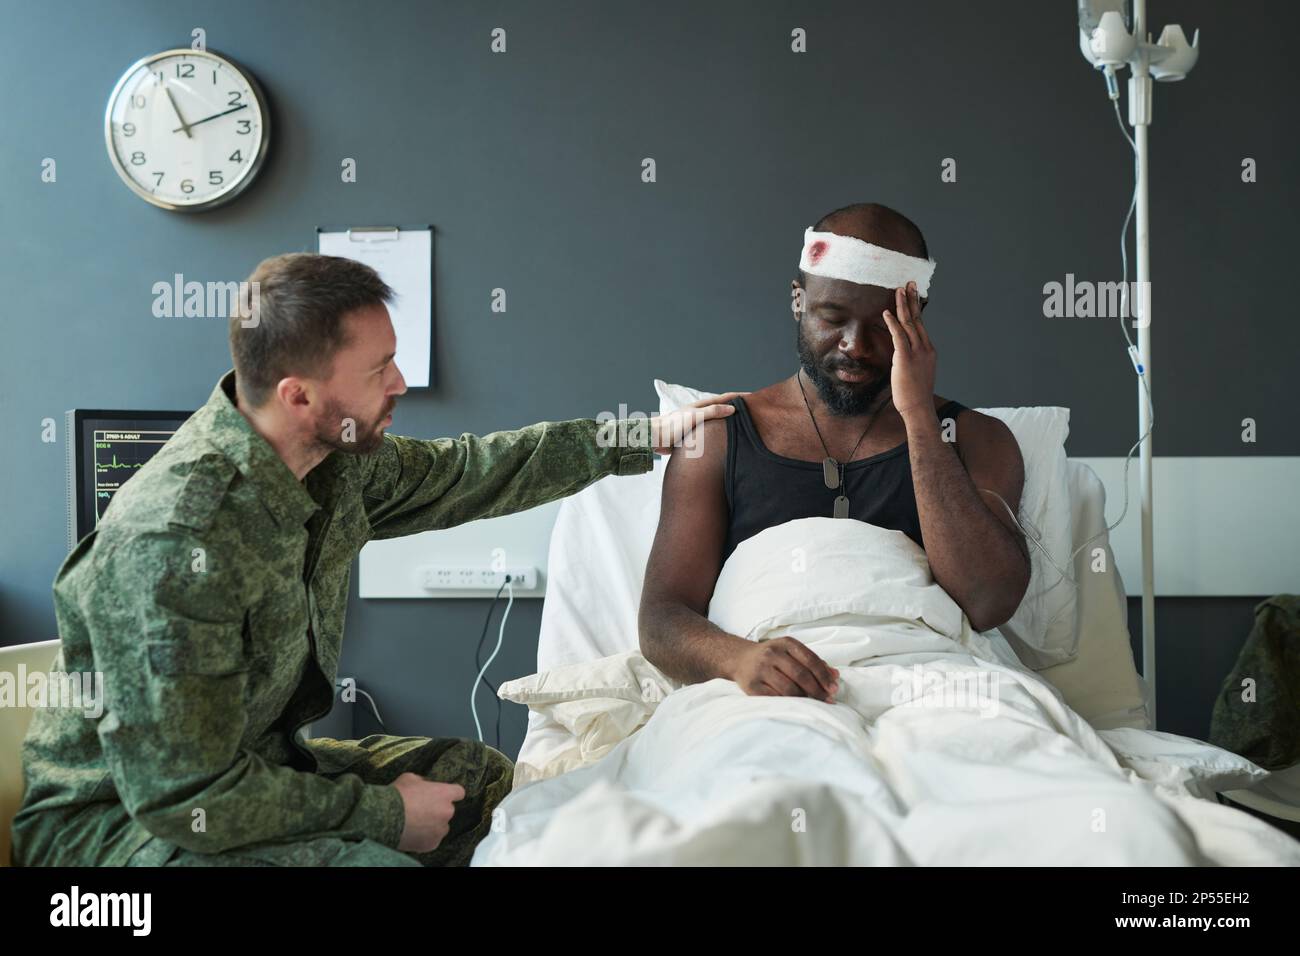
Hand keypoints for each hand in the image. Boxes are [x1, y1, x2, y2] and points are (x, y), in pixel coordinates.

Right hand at [392, 772, 464, 852]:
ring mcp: (440, 829)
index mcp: (444, 793)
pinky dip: (424, 838)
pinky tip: (412, 833)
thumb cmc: (397, 796)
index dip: (451, 793)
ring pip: (440, 827)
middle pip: (447, 810)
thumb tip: (424, 785)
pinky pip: (432, 840)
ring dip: (432, 825)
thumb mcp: (410, 778)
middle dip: (437, 810)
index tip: (444, 796)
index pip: (459, 792)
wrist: (384, 818)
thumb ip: (422, 782)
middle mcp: (447, 812)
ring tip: (414, 823)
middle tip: (421, 810)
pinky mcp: (432, 844)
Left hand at [649, 391, 748, 455]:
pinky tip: (724, 440)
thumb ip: (713, 412)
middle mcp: (701, 412)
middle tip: (754, 411)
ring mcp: (698, 423)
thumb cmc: (672, 426)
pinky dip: (721, 432)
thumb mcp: (694, 417)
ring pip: (719, 421)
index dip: (740, 397)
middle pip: (724, 408)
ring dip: (730, 421)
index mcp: (702, 405)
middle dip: (738, 408)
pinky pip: (712, 432)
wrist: (655, 438)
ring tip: (744, 425)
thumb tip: (733, 409)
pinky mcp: (694, 434)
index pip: (726, 398)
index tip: (755, 397)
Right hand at [730, 636, 839, 702]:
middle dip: (817, 690)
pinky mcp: (751, 685)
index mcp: (785, 643)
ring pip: (788, 689)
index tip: (834, 688)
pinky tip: (795, 705)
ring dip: (804, 699)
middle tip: (827, 700)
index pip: (810, 660)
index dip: (824, 676)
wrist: (739, 659)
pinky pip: (775, 698)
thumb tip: (835, 675)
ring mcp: (760, 669)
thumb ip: (813, 662)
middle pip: (801, 675)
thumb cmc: (772, 657)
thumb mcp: (791, 652)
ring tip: (813, 704)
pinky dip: (788, 703)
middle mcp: (772, 653)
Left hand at [882, 280, 936, 420]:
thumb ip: (911, 360)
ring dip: (903, 305)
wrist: (918, 408)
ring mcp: (917, 353)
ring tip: (898, 290)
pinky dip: (893, 323)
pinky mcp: (905, 358)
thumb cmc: (915, 395)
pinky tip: (887, 312)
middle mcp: (925, 348)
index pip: (921, 325)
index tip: (913, 295)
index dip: (916, 309)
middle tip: (909, 284)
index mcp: (929, 351)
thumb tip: (901, 355)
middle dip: (913, 300)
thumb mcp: (916, 373)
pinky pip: (899, 336)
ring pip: (910, 324)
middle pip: (918, 319)